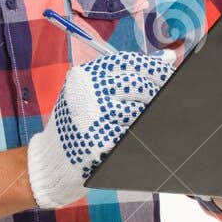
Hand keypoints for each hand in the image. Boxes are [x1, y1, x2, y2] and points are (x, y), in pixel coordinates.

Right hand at [27, 50, 174, 208]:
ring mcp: (91, 115)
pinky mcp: (97, 140)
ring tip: (144, 127)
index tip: (171, 79)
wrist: (49, 163)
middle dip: (157, 97)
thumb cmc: (78, 125)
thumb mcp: (94, 92)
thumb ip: (127, 75)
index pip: (132, 62)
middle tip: (166, 106)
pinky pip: (132, 136)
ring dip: (147, 121)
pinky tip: (137, 143)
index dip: (157, 70)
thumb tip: (169, 58)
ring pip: (139, 113)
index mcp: (87, 74)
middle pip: (139, 86)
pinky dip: (138, 140)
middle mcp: (87, 90)